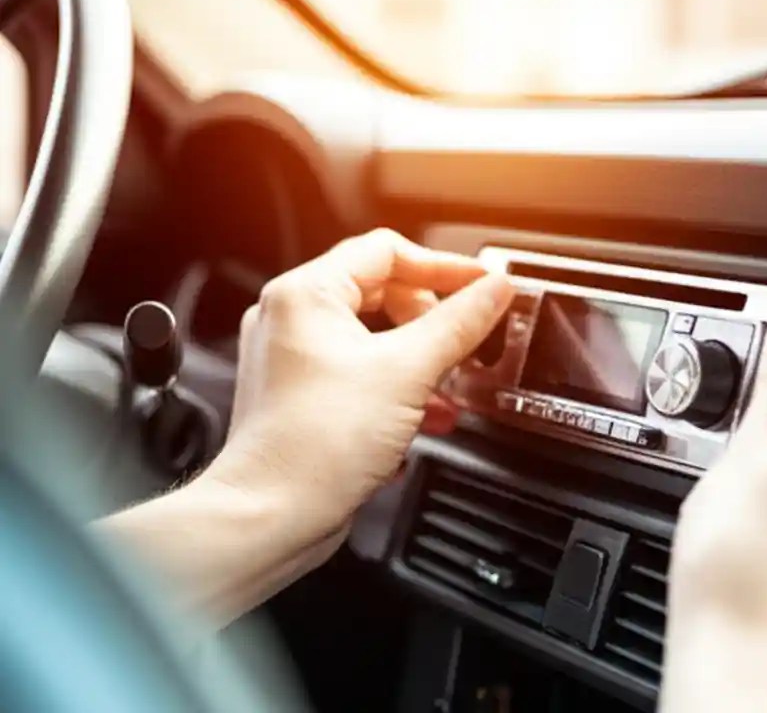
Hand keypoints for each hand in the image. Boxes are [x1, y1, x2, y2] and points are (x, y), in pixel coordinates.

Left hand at [99, 230, 514, 627]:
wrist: (272, 516)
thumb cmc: (314, 446)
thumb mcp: (408, 372)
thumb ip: (460, 324)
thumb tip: (494, 290)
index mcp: (306, 294)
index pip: (388, 250)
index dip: (445, 266)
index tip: (484, 286)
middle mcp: (291, 319)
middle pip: (383, 292)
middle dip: (433, 320)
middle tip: (466, 340)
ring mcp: (294, 360)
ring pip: (376, 338)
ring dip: (421, 360)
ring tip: (448, 385)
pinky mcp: (304, 398)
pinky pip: (363, 374)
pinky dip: (399, 388)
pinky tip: (423, 416)